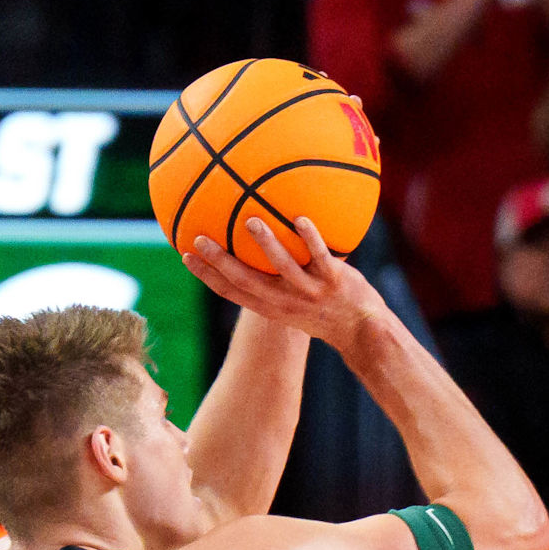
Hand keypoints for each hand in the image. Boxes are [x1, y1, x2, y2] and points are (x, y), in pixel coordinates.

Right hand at [182, 211, 384, 344]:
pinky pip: (320, 256)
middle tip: (200, 239)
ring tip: (249, 222)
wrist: (362, 331)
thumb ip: (274, 281)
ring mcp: (310, 291)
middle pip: (247, 282)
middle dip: (221, 262)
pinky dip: (310, 239)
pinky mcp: (334, 281)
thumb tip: (256, 247)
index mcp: (272, 307)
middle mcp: (286, 301)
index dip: (208, 276)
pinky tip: (300, 219)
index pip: (232, 292)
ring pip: (283, 267)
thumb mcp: (293, 304)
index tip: (185, 257)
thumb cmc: (324, 311)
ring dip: (266, 245)